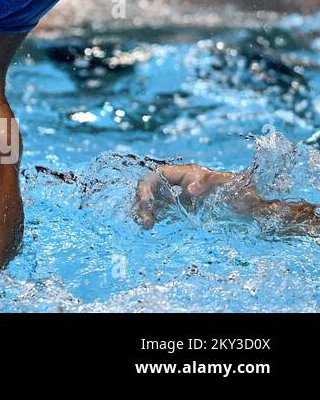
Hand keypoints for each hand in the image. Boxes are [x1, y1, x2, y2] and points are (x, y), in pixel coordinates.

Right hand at [133, 163, 257, 228]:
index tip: (148, 203)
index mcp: (186, 173)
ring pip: (153, 200)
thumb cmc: (244, 195)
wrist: (256, 211)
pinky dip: (152, 216)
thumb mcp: (228, 186)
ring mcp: (180, 197)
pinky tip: (150, 225)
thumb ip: (209, 183)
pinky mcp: (183, 210)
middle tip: (145, 222)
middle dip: (142, 202)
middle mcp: (179, 183)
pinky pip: (161, 210)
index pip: (157, 175)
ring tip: (144, 225)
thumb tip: (189, 189)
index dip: (147, 187)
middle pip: (150, 188)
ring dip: (144, 210)